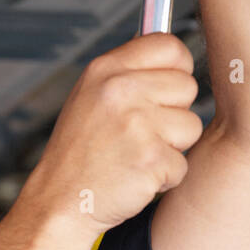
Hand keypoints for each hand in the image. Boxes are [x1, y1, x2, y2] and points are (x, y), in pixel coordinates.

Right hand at [27, 32, 201, 233]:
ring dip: (171, 148)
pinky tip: (134, 177)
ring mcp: (137, 125)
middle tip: (141, 134)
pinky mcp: (151, 160)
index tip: (167, 88)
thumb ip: (127, 73)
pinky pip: (182, 164)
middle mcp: (121, 91)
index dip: (177, 69)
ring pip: (191, 126)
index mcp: (106, 70)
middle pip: (188, 86)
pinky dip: (164, 178)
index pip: (169, 46)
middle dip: (174, 113)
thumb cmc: (77, 155)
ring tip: (136, 156)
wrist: (59, 203)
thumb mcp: (90, 98)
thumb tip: (172, 54)